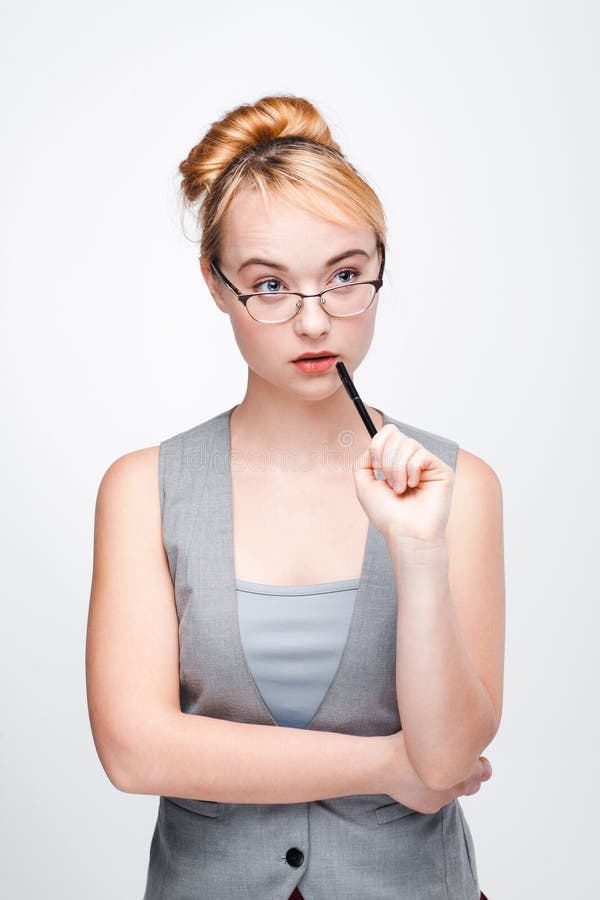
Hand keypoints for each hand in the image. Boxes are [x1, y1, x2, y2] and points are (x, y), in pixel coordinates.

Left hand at [352, 424, 454, 542]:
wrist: (404, 532)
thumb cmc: (387, 514)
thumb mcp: (364, 484)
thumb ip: (363, 461)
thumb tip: (374, 444)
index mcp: (396, 462)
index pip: (389, 433)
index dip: (377, 444)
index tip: (376, 467)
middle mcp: (412, 461)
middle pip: (396, 435)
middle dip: (387, 460)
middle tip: (390, 483)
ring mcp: (427, 465)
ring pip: (408, 443)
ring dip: (397, 469)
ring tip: (401, 489)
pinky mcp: (442, 470)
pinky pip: (421, 455)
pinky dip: (411, 471)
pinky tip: (414, 486)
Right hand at [383, 731, 491, 814]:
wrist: (384, 764)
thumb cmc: (406, 742)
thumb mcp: (434, 730)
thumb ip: (452, 734)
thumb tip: (464, 728)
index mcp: (463, 769)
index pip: (484, 770)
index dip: (478, 762)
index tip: (473, 756)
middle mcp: (457, 787)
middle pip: (473, 785)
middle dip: (468, 775)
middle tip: (458, 763)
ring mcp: (443, 799)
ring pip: (452, 792)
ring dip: (448, 782)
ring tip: (431, 768)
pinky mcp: (429, 807)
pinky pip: (436, 800)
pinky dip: (431, 792)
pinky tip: (417, 780)